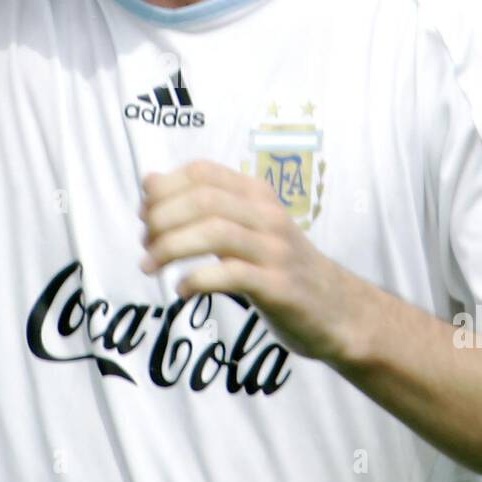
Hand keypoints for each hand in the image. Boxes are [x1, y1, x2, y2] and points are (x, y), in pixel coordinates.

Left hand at [138, 159, 363, 363]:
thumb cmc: (278, 267)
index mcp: (257, 194)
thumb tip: (148, 182)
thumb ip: (202, 206)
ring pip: (214, 232)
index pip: (202, 172)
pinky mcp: (279, 286)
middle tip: (144, 245)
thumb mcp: (244, 228)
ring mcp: (276, 250)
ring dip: (171, 248)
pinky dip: (196, 280)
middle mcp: (268, 215)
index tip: (144, 214)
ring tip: (150, 267)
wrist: (337, 309)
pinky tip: (181, 291)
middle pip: (203, 200)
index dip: (164, 189)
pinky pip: (230, 275)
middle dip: (162, 219)